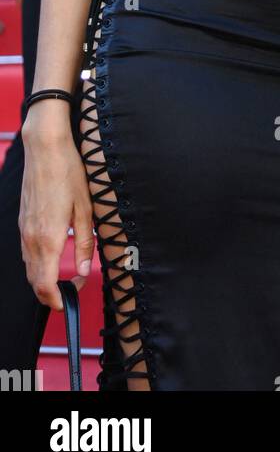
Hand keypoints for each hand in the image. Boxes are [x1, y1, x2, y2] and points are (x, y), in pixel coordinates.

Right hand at [20, 115, 93, 309]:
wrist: (45, 149)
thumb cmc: (68, 174)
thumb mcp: (85, 209)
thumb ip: (84, 243)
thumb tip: (83, 269)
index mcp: (48, 239)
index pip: (45, 285)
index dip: (56, 300)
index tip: (70, 301)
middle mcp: (32, 238)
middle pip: (34, 281)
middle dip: (51, 293)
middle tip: (73, 289)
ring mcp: (24, 230)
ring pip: (29, 268)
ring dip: (43, 279)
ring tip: (65, 276)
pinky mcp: (23, 222)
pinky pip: (26, 252)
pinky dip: (37, 263)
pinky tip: (52, 255)